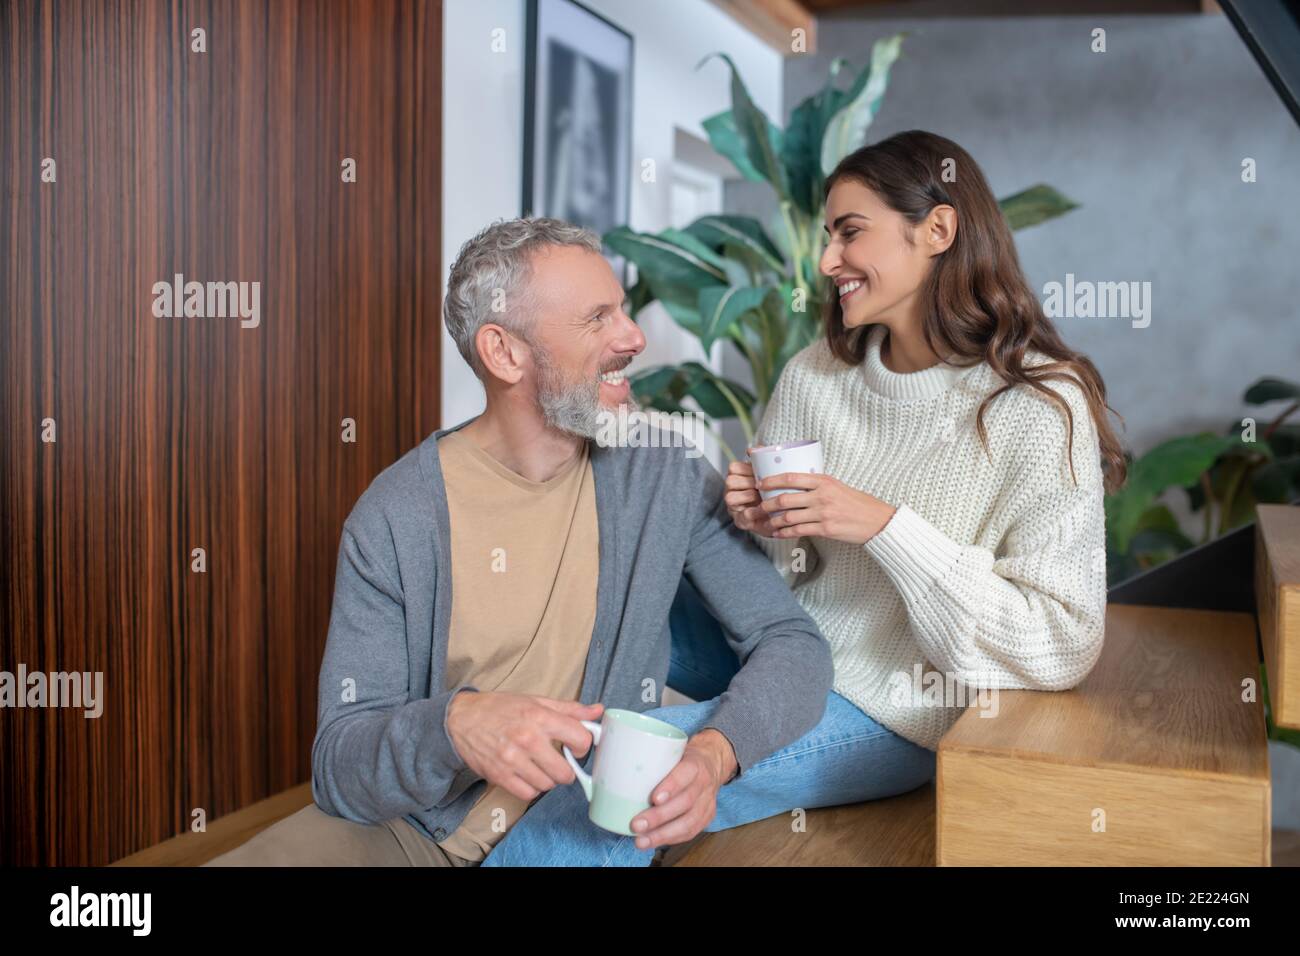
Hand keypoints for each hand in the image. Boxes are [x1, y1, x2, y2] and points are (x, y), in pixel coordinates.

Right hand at [445, 691, 603, 801]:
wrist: (461, 719)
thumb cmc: (500, 709)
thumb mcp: (535, 701)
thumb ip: (569, 709)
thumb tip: (597, 711)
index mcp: (540, 717)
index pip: (580, 739)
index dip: (583, 744)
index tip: (576, 745)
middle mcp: (528, 739)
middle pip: (565, 772)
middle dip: (566, 769)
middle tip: (559, 761)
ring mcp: (513, 760)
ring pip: (548, 785)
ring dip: (548, 779)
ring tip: (540, 766)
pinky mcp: (500, 776)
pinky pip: (528, 794)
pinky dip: (531, 788)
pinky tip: (527, 775)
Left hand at [628, 729, 736, 850]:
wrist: (711, 763)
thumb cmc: (683, 757)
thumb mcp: (671, 748)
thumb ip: (648, 754)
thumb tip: (608, 755)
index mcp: (695, 762)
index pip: (686, 773)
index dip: (671, 786)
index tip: (653, 798)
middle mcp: (704, 783)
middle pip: (685, 802)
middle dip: (659, 816)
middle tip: (636, 824)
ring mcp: (707, 802)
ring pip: (689, 822)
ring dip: (663, 834)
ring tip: (641, 840)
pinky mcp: (707, 817)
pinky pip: (690, 832)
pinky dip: (670, 838)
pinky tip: (653, 840)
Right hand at [723, 458, 777, 537]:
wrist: (780, 516)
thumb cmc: (772, 492)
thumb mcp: (769, 475)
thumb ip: (762, 460)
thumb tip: (751, 449)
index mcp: (737, 477)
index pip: (733, 467)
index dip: (746, 469)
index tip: (760, 472)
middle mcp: (731, 491)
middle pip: (730, 480)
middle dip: (748, 482)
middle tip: (763, 484)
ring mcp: (733, 507)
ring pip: (730, 497)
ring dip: (748, 495)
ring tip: (763, 496)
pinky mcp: (740, 521)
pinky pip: (742, 515)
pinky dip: (754, 512)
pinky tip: (766, 510)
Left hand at [757, 472, 896, 545]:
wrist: (877, 521)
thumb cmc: (857, 503)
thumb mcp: (837, 486)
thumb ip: (817, 485)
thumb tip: (794, 484)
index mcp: (824, 481)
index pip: (791, 477)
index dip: (771, 480)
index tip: (760, 484)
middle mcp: (822, 495)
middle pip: (785, 498)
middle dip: (766, 504)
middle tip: (757, 507)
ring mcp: (823, 513)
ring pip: (788, 517)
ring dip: (773, 521)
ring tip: (766, 522)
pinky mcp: (826, 529)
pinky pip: (798, 531)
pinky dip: (784, 533)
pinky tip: (778, 534)